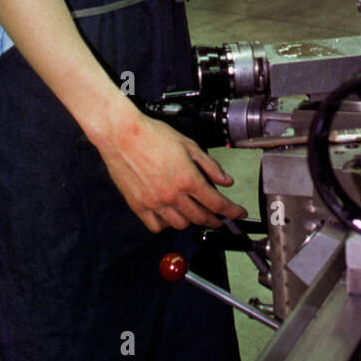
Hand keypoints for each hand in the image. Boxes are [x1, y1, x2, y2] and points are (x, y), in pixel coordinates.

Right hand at [95, 107, 247, 233]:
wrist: (122, 134)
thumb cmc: (152, 135)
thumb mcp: (188, 145)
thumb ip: (209, 165)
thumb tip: (225, 181)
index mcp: (187, 178)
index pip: (216, 203)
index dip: (232, 211)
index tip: (238, 214)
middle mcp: (172, 194)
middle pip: (201, 218)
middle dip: (214, 219)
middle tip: (218, 217)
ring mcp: (154, 203)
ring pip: (180, 224)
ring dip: (191, 221)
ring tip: (193, 211)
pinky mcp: (138, 206)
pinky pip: (156, 226)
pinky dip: (167, 224)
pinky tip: (170, 215)